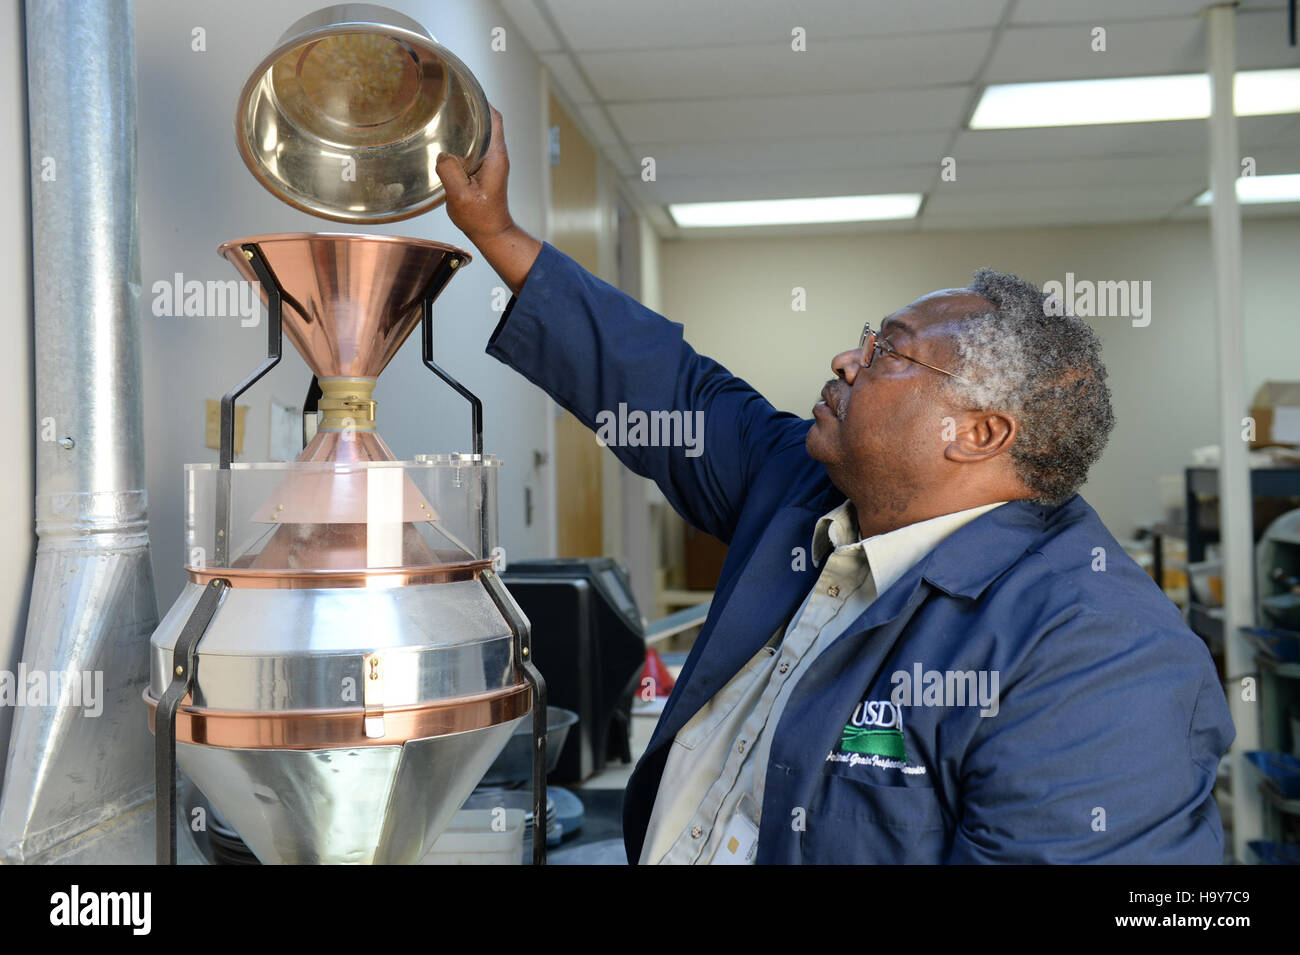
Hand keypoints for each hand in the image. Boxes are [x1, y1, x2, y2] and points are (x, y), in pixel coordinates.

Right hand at [437, 105, 513, 242]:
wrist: (491, 232)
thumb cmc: (480, 217)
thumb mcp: (461, 196)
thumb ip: (450, 172)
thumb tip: (442, 155)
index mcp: (495, 156)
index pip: (494, 118)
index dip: (481, 99)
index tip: (465, 87)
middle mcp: (496, 155)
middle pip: (487, 119)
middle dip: (470, 105)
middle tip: (448, 95)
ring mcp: (491, 161)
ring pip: (480, 131)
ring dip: (466, 120)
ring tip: (444, 111)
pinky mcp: (484, 168)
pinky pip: (474, 144)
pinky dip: (462, 136)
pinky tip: (445, 137)